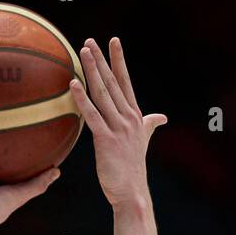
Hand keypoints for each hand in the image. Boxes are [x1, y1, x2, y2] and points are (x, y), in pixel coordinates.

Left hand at [69, 37, 166, 208]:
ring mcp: (118, 128)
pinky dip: (82, 99)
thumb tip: (162, 117)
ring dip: (92, 71)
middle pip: (112, 83)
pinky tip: (73, 84)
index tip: (113, 41)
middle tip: (89, 41)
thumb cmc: (133, 168)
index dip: (119, 61)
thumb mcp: (143, 141)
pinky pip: (92, 115)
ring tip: (82, 52)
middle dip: (101, 60)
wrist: (132, 192)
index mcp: (135, 116)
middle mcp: (128, 118)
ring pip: (103, 94)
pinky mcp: (106, 140)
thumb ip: (150, 125)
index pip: (126, 82)